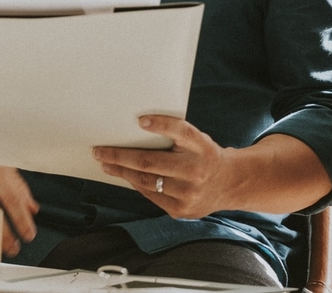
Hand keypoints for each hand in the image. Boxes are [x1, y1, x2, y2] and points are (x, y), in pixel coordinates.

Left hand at [94, 115, 228, 219]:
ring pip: (146, 181)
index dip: (161, 124)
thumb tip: (135, 127)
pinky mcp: (182, 210)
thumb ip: (174, 134)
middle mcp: (196, 171)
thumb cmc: (205, 155)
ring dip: (121, 171)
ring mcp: (189, 194)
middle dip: (119, 156)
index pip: (181, 131)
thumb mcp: (198, 140)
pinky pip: (150, 195)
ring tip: (105, 163)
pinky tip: (125, 175)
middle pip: (150, 162)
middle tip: (99, 150)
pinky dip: (135, 184)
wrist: (231, 184)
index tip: (140, 120)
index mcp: (202, 147)